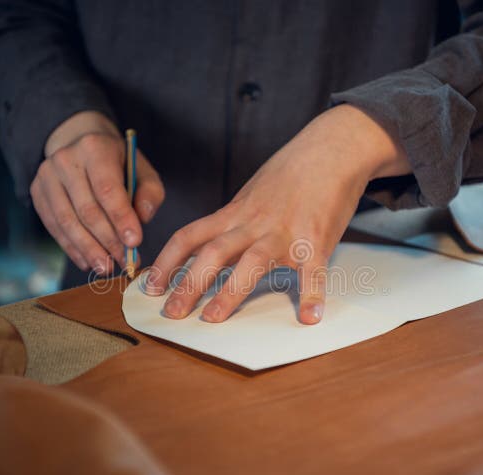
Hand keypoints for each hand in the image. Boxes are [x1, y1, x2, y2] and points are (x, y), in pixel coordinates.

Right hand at [31, 111, 164, 273]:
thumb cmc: (117, 163)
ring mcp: (47, 177)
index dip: (120, 218)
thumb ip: (150, 193)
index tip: (134, 243)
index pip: (107, 189)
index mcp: (94, 148)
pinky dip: (72, 248)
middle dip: (108, 241)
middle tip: (125, 262)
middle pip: (87, 209)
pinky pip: (54, 227)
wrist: (79, 144)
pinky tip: (88, 262)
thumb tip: (143, 218)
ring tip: (106, 268)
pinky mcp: (38, 193)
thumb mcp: (141, 170)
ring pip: (67, 221)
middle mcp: (65, 160)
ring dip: (88, 249)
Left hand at [145, 104, 408, 324]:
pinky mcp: (316, 239)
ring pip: (251, 263)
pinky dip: (311, 295)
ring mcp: (284, 232)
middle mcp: (253, 223)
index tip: (150, 285)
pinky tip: (309, 317)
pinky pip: (312, 272)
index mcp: (235, 213)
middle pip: (212, 254)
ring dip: (229, 292)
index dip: (166, 262)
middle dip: (188, 285)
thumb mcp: (253, 192)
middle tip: (172, 313)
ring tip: (213, 318)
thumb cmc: (292, 172)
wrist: (332, 148)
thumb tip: (213, 244)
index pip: (190, 236)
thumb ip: (235, 219)